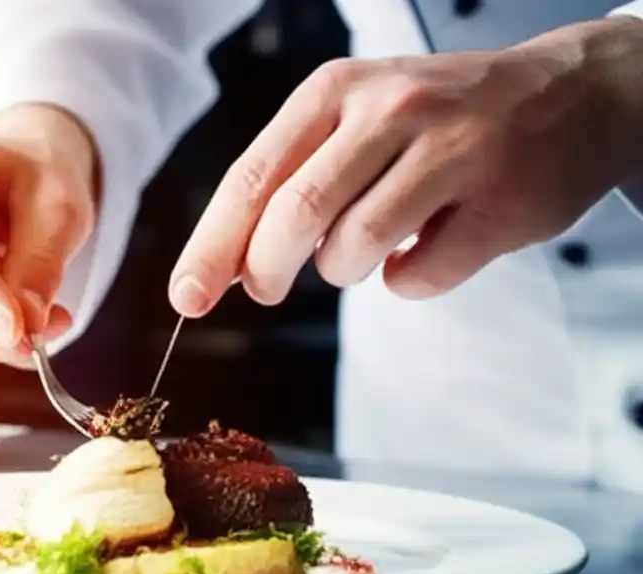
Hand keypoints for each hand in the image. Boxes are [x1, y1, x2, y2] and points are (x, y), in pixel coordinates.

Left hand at [170, 16, 642, 314]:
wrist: (571, 95)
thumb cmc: (439, 121)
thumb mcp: (355, 120)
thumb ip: (291, 182)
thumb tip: (227, 265)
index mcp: (337, 91)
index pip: (252, 179)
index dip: (212, 247)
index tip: (187, 298)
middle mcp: (391, 110)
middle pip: (295, 215)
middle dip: (265, 270)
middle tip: (267, 289)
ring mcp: (452, 150)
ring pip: (356, 246)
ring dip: (344, 269)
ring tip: (365, 250)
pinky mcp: (501, 201)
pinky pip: (421, 275)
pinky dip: (409, 279)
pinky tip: (427, 247)